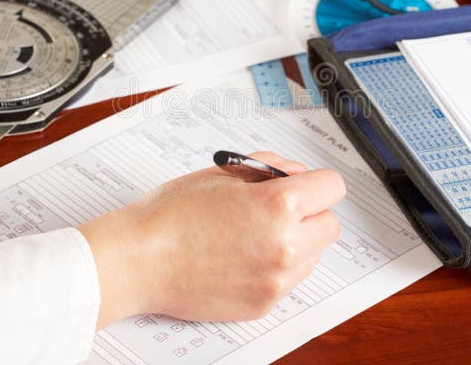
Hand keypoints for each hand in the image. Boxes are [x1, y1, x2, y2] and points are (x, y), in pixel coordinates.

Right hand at [77, 151, 345, 328]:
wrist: (138, 260)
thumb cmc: (171, 214)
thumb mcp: (223, 171)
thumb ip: (270, 167)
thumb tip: (295, 173)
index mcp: (279, 205)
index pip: (333, 187)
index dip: (315, 182)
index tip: (303, 186)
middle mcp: (286, 245)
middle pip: (329, 225)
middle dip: (309, 214)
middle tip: (276, 211)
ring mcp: (277, 279)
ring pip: (313, 256)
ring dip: (296, 243)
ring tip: (253, 235)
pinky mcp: (263, 304)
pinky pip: (289, 281)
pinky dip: (275, 269)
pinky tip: (242, 257)